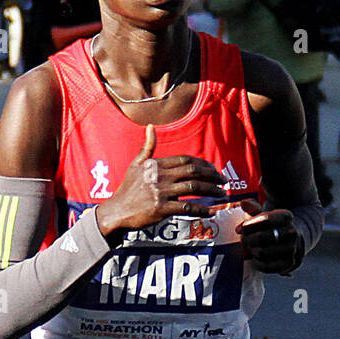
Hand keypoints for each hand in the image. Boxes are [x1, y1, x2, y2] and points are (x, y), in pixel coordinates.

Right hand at [95, 125, 227, 237]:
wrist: (117, 211)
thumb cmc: (128, 189)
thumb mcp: (136, 165)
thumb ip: (147, 147)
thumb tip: (150, 126)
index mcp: (156, 164)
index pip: (186, 161)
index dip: (203, 165)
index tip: (214, 170)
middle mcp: (160, 176)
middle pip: (193, 172)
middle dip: (212, 176)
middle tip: (223, 181)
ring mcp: (161, 192)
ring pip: (194, 188)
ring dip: (211, 191)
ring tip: (222, 194)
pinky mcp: (162, 208)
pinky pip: (187, 208)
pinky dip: (202, 209)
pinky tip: (212, 211)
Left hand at [235, 199, 303, 274]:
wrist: (294, 241)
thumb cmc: (274, 227)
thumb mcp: (266, 215)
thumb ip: (253, 208)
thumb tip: (243, 203)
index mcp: (286, 216)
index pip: (264, 220)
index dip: (248, 225)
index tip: (239, 229)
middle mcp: (292, 232)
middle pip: (260, 237)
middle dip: (247, 239)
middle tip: (243, 240)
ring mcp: (292, 249)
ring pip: (261, 252)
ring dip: (251, 251)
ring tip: (250, 248)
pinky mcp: (289, 264)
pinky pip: (266, 266)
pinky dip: (257, 263)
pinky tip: (256, 258)